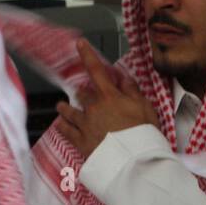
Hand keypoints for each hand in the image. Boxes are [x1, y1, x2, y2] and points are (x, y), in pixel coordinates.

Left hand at [53, 39, 159, 157]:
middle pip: (82, 94)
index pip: (96, 70)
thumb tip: (124, 78)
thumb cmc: (143, 134)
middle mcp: (92, 108)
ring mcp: (83, 124)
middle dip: (83, 93)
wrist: (134, 160)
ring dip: (65, 107)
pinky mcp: (78, 140)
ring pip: (67, 110)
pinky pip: (64, 129)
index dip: (87, 55)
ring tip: (63, 106)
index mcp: (109, 97)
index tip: (80, 44)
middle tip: (84, 94)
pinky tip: (60, 123)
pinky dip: (61, 125)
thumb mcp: (145, 108)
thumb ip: (133, 91)